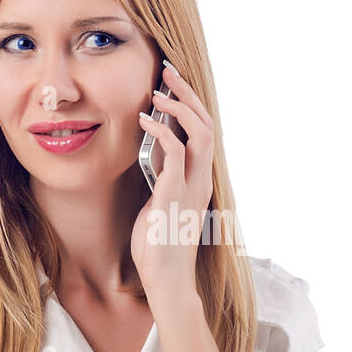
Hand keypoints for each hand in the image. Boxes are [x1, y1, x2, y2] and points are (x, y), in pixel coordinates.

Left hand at [131, 61, 214, 304]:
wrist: (165, 280)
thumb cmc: (159, 246)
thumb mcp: (159, 204)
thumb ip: (162, 178)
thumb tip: (153, 153)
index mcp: (199, 180)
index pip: (204, 132)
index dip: (191, 104)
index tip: (172, 84)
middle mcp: (201, 180)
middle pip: (207, 124)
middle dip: (188, 94)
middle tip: (169, 71)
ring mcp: (192, 187)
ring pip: (201, 133)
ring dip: (180, 107)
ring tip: (159, 91)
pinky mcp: (175, 195)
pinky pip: (175, 154)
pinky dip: (161, 132)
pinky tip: (144, 120)